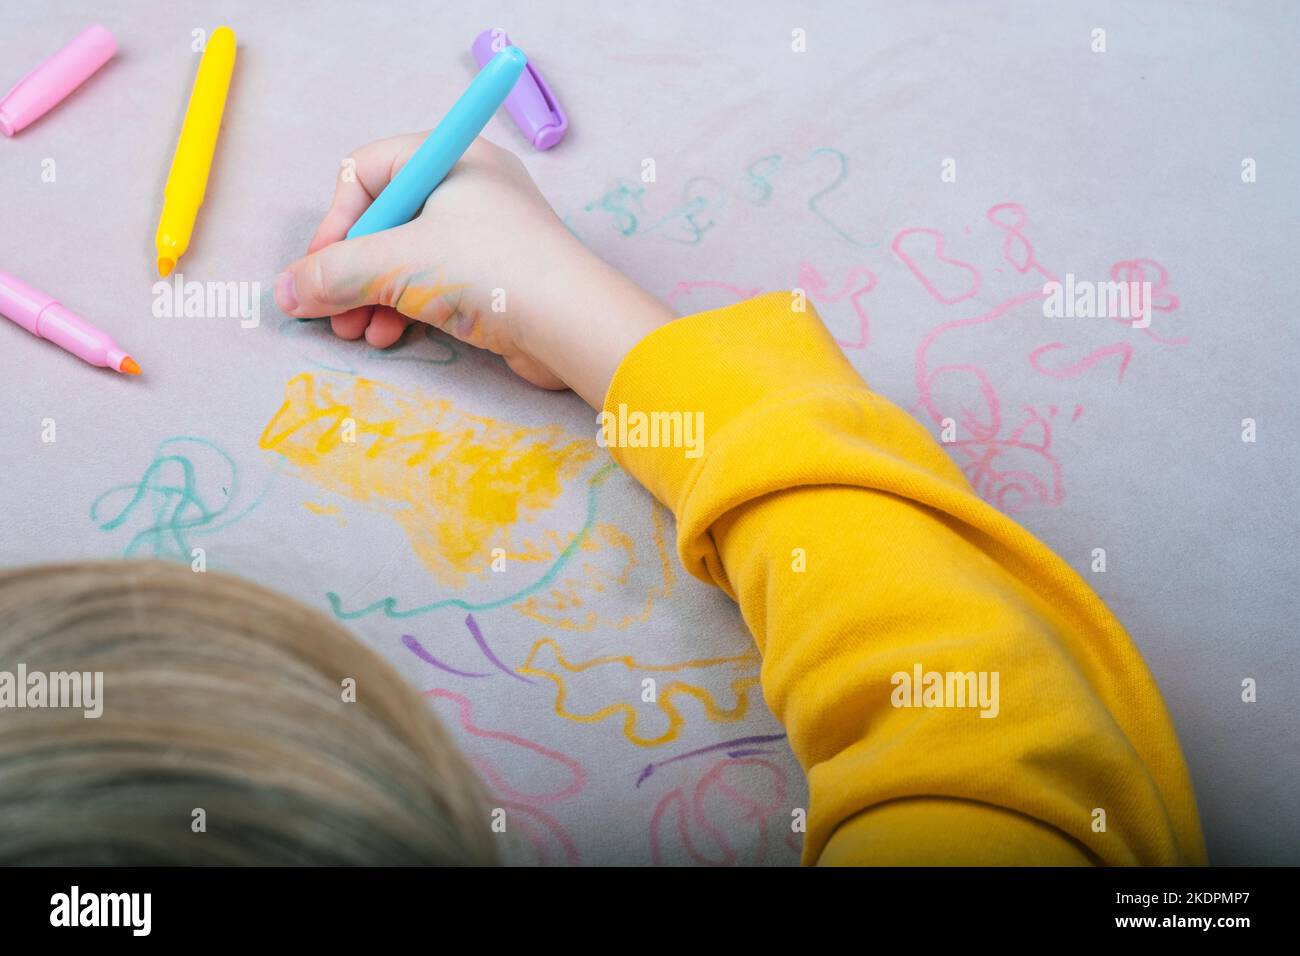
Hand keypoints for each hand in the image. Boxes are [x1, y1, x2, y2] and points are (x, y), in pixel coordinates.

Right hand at [274, 134, 671, 407]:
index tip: (318, 268)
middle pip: (383, 221)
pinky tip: (387, 338)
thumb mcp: (398, 264)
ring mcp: (484, 236)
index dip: (335, 221)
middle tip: (327, 312)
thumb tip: (287, 291)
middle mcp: (468, 189)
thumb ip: (335, 274)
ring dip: (370, 297)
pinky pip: (433, 285)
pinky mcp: (494, 279)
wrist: (574, 325)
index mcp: (449, 160)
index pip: (367, 173)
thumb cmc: (490, 271)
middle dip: (350, 270)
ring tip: (355, 332)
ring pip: (405, 259)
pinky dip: (403, 309)